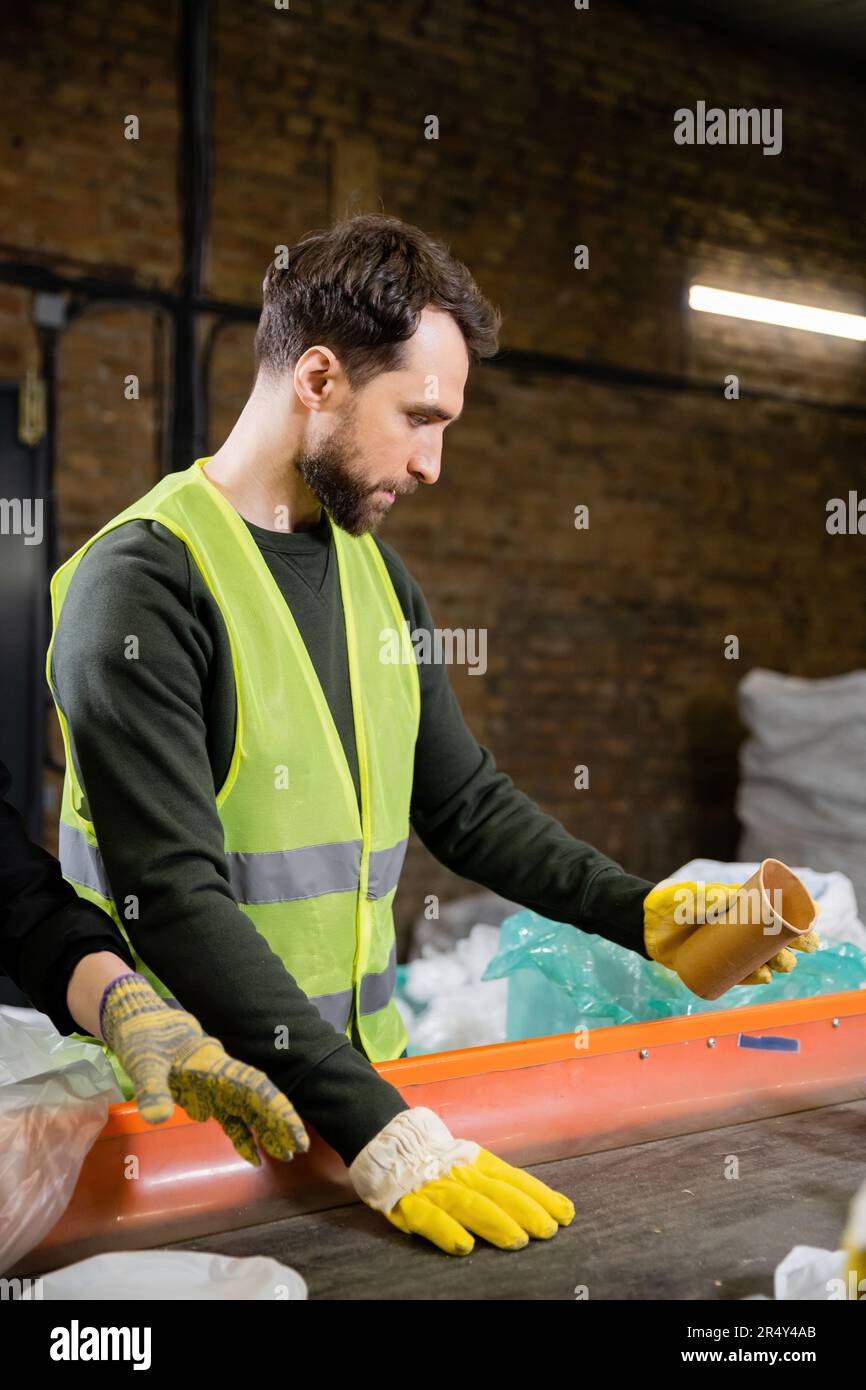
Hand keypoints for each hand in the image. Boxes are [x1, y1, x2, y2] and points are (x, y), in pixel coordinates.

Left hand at [100, 972, 308, 1164]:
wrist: (139, 1024)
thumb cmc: (145, 1037)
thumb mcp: (144, 1061)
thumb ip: (152, 1088)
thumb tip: (157, 1118)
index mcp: (214, 1065)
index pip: (253, 1087)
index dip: (274, 1106)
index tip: (292, 1127)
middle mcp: (221, 1077)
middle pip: (258, 1100)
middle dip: (279, 1121)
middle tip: (298, 1147)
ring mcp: (214, 1089)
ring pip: (248, 1111)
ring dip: (266, 1130)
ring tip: (286, 1154)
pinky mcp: (203, 1097)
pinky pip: (229, 1120)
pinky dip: (242, 1136)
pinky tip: (254, 1158)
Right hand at [349, 1107, 573, 1255]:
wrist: (389, 1141)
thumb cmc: (438, 1161)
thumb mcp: (471, 1163)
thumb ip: (499, 1182)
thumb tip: (544, 1204)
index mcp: (477, 1163)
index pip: (514, 1179)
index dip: (539, 1196)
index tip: (565, 1212)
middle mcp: (461, 1174)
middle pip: (497, 1192)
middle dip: (525, 1210)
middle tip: (548, 1230)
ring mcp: (435, 1189)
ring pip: (468, 1204)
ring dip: (494, 1221)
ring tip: (516, 1240)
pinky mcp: (409, 1204)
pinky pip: (428, 1218)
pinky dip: (446, 1231)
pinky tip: (463, 1246)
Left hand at [643, 879, 819, 986]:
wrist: (648, 925)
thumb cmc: (672, 903)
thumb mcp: (689, 895)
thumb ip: (706, 895)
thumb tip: (730, 899)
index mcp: (743, 906)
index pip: (777, 910)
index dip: (798, 915)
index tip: (813, 918)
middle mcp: (742, 929)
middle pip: (776, 939)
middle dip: (794, 944)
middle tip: (800, 948)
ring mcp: (732, 948)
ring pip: (764, 959)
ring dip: (778, 963)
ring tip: (780, 964)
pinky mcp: (720, 965)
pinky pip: (742, 974)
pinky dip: (755, 976)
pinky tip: (764, 976)